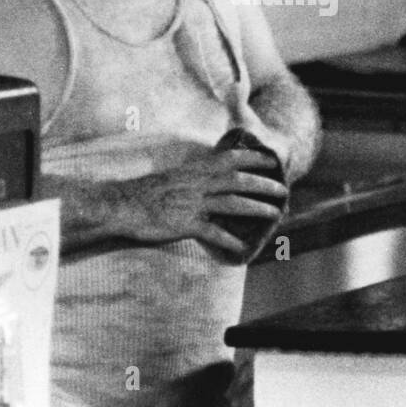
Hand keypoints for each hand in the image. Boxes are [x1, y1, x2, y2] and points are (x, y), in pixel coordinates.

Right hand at [125, 148, 287, 259]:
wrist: (122, 204)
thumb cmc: (146, 193)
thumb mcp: (174, 178)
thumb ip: (196, 179)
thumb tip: (212, 181)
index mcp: (195, 170)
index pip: (231, 158)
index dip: (254, 158)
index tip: (273, 160)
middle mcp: (198, 184)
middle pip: (238, 181)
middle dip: (264, 185)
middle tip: (283, 190)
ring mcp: (193, 203)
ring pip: (233, 204)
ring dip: (257, 209)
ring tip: (274, 214)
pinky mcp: (185, 224)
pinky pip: (213, 233)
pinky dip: (230, 240)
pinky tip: (243, 248)